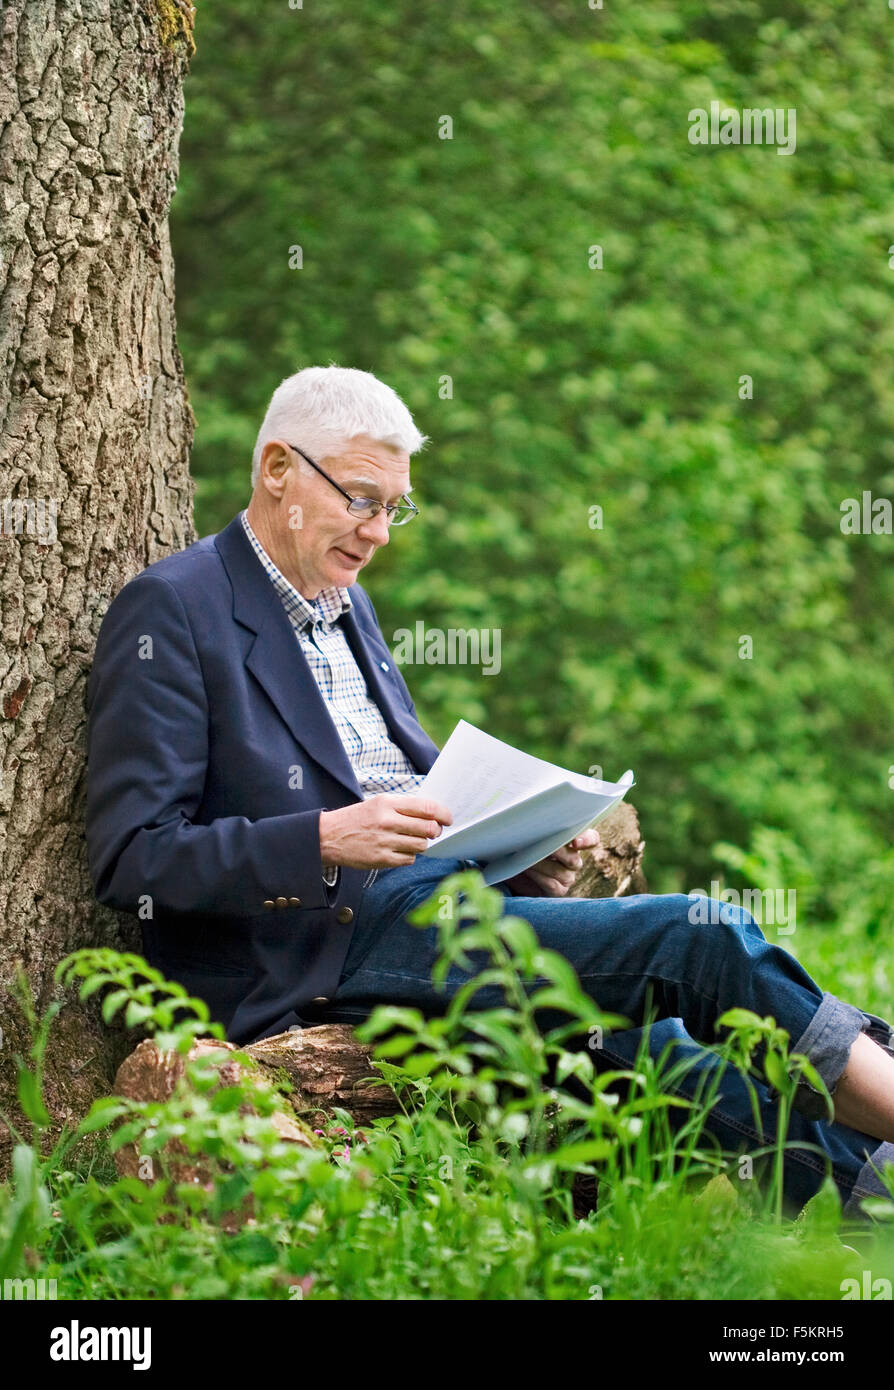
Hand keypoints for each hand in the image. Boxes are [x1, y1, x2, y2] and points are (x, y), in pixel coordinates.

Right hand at [319, 794, 452, 869]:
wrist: (328, 836)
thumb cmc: (357, 819)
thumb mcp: (378, 803)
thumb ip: (403, 807)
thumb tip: (432, 813)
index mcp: (387, 803)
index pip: (426, 807)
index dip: (443, 813)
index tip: (448, 818)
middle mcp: (387, 821)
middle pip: (429, 828)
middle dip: (435, 830)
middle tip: (432, 831)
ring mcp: (384, 841)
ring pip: (421, 845)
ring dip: (421, 843)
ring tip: (410, 840)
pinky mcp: (381, 859)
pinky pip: (409, 859)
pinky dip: (409, 855)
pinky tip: (399, 850)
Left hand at [503, 828, 600, 896]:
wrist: (509, 867)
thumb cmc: (522, 843)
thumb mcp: (532, 832)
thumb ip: (541, 826)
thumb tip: (536, 818)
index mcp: (573, 840)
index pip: (592, 839)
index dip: (587, 840)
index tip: (574, 841)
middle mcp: (573, 859)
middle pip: (574, 858)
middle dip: (556, 852)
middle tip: (539, 845)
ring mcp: (567, 877)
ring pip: (562, 872)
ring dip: (542, 864)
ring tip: (526, 857)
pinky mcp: (558, 891)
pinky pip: (553, 885)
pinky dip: (538, 876)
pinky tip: (526, 869)